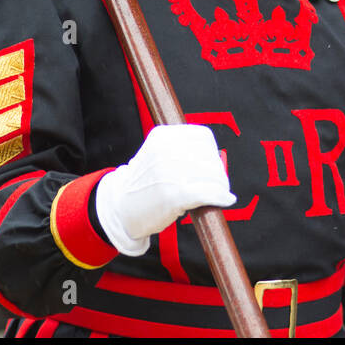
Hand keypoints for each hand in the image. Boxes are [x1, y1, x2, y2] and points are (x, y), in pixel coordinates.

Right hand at [94, 124, 235, 256]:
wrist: (119, 208)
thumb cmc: (143, 184)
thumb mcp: (156, 155)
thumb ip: (181, 150)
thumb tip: (216, 160)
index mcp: (162, 136)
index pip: (203, 137)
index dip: (212, 153)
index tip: (213, 166)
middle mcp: (166, 150)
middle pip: (209, 158)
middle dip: (218, 173)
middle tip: (218, 185)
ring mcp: (169, 172)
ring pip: (212, 175)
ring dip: (220, 187)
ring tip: (217, 194)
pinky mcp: (174, 194)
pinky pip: (208, 193)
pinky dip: (220, 197)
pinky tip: (225, 201)